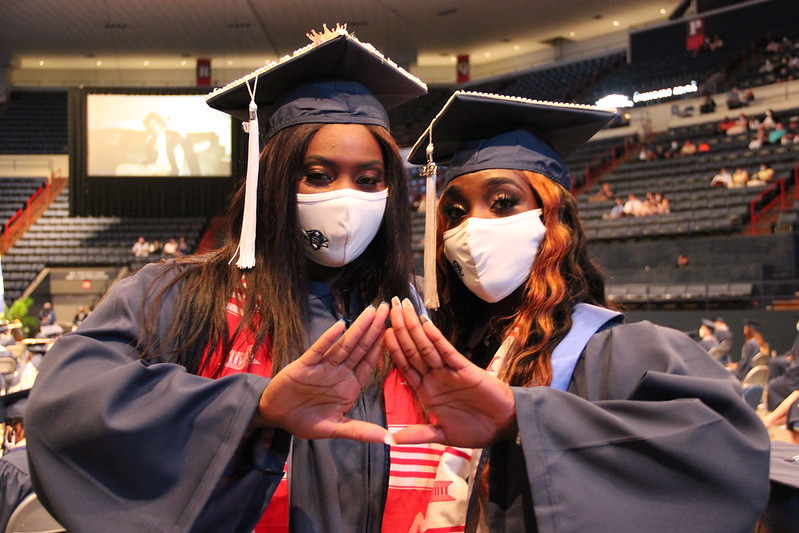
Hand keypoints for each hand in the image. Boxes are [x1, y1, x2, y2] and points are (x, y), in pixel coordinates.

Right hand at [257, 302, 389, 443]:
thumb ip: (359, 431)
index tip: (396, 330)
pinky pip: (319, 349)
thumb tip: (386, 440)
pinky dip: (329, 338)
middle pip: (360, 347)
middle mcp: (339, 372)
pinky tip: (340, 325)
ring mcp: (323, 366)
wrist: (275, 417)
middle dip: (374, 328)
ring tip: (370, 310)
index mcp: (350, 385)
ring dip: (357, 328)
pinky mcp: (305, 364)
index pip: (369, 362)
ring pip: (344, 344)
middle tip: (387, 308)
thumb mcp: (335, 429)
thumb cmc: (305, 421)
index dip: (382, 346)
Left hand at [384, 298, 515, 447]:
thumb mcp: (442, 436)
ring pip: (426, 346)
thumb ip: (419, 435)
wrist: (505, 427)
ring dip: (414, 328)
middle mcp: (435, 377)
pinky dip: (436, 338)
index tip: (380, 332)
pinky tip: (425, 324)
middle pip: (412, 350)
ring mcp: (448, 371)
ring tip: (403, 309)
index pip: (405, 366)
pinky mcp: (464, 368)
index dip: (392, 349)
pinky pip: (447, 351)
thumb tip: (393, 441)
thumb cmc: (476, 430)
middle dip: (401, 329)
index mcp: (426, 391)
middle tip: (391, 307)